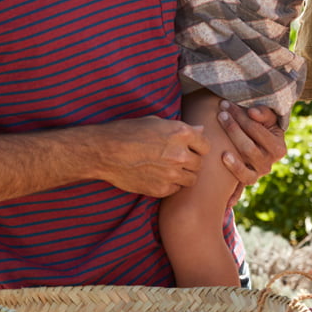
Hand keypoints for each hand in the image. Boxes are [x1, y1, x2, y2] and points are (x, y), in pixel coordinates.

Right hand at [92, 116, 206, 196]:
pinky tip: (158, 177)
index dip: (197, 147)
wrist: (105, 152)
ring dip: (183, 175)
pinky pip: (176, 189)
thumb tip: (201, 129)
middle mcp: (180, 154)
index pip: (205, 145)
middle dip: (190, 162)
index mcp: (181, 133)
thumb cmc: (128, 132)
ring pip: (191, 179)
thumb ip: (181, 128)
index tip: (189, 148)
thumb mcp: (155, 121)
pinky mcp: (161, 189)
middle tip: (175, 160)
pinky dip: (170, 185)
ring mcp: (172, 173)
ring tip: (168, 169)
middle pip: (199, 164)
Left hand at [217, 101, 285, 189]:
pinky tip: (225, 199)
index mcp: (279, 149)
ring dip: (232, 162)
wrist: (259, 140)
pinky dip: (232, 196)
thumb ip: (263, 112)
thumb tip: (252, 112)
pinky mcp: (246, 181)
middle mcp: (270, 164)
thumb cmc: (261, 124)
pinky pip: (239, 189)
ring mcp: (257, 175)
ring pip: (244, 171)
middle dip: (233, 130)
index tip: (226, 105)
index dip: (242, 118)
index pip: (258, 131)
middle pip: (249, 149)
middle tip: (220, 115)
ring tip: (221, 151)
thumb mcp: (267, 116)